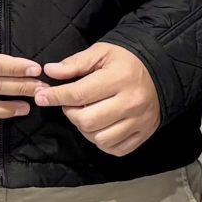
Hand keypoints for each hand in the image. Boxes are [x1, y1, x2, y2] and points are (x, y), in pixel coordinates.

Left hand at [34, 42, 160, 155]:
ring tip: (87, 115)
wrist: (160, 71)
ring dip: (86, 129)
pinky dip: (102, 142)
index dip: (55, 97)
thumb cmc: (126, 61)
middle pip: (87, 121)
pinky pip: (115, 149)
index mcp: (119, 79)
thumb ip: (75, 63)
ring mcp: (139, 121)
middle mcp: (130, 103)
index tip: (42, 97)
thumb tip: (50, 71)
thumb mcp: (101, 53)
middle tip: (72, 104)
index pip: (78, 94)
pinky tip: (101, 127)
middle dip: (71, 114)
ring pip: (100, 138)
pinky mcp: (143, 134)